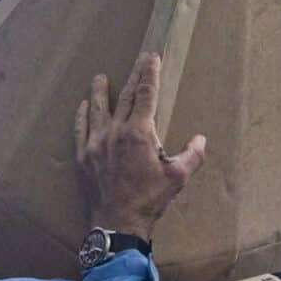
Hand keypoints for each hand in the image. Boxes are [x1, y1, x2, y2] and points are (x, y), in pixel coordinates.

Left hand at [76, 52, 207, 241]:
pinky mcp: (83, 157)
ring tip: (100, 78)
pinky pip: (80, 129)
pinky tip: (83, 106)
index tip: (152, 57)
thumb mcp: (177, 178)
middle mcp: (115, 131)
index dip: (150, 73)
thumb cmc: (149, 201)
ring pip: (98, 109)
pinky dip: (82, 116)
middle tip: (137, 60)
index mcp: (139, 132)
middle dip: (133, 76)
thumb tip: (200, 139)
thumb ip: (192, 155)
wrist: (118, 223)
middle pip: (125, 96)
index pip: (146, 94)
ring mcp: (96, 143)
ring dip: (100, 91)